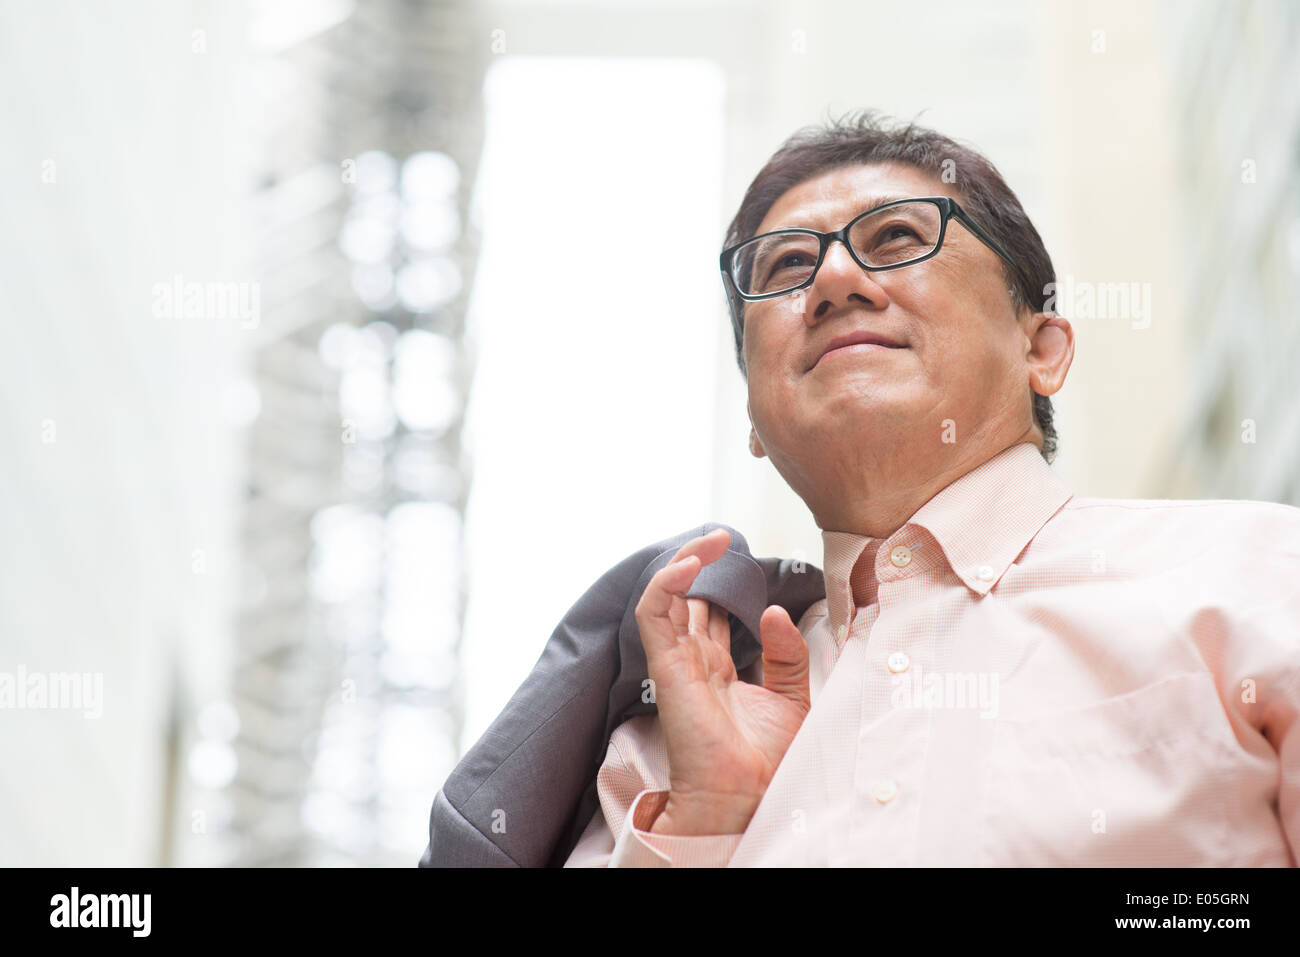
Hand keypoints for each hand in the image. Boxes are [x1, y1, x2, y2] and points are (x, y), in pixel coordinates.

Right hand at [633, 528, 810, 834]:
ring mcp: (677, 662)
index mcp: (718, 668)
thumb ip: (787, 653)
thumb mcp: (792, 697)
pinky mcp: (667, 666)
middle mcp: (693, 661)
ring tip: (712, 541)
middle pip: (685, 598)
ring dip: (684, 562)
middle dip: (701, 562)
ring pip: (665, 597)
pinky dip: (667, 583)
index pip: (707, 612)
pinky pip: (654, 614)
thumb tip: (774, 610)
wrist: (749, 796)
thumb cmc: (767, 761)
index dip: (718, 580)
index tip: (735, 553)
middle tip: (724, 539)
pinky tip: (692, 565)